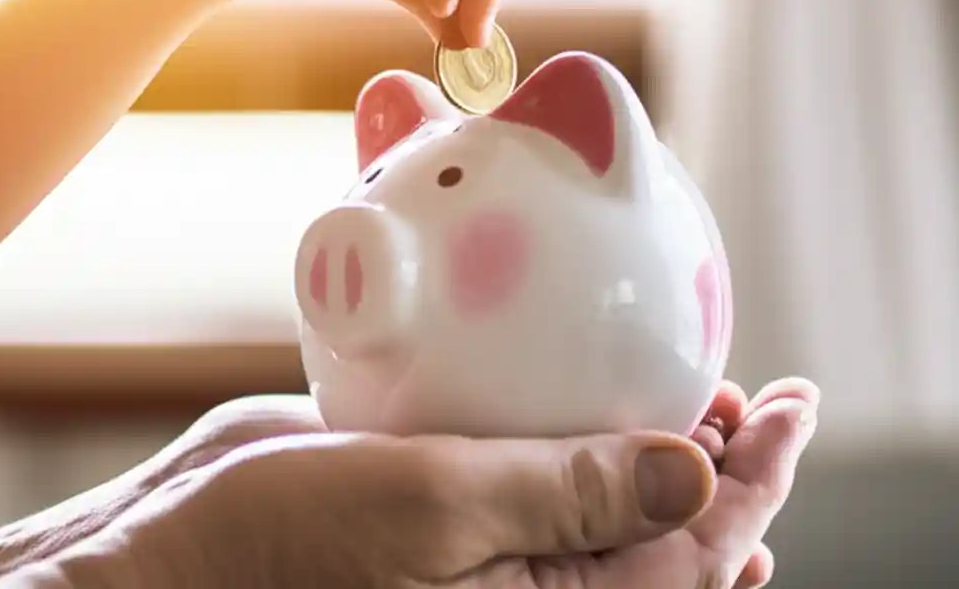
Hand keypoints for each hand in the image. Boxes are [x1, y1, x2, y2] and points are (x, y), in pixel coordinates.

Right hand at [7, 380, 817, 587]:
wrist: (161, 558)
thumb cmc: (278, 548)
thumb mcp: (435, 512)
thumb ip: (569, 499)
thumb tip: (698, 478)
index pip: (692, 553)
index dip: (759, 476)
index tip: (796, 404)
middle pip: (667, 543)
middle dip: (725, 470)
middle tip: (758, 398)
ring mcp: (489, 561)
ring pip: (608, 514)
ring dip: (663, 454)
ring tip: (708, 398)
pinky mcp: (445, 515)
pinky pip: (538, 484)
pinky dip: (580, 441)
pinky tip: (599, 409)